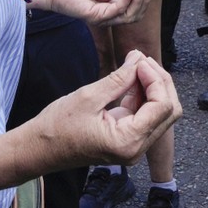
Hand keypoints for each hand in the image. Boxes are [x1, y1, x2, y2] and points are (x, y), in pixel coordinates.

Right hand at [29, 49, 181, 168]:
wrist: (38, 149)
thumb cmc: (57, 128)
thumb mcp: (88, 97)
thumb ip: (119, 78)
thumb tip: (138, 58)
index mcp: (129, 142)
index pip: (162, 107)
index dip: (156, 79)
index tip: (138, 61)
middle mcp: (136, 148)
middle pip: (169, 111)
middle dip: (160, 82)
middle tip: (141, 61)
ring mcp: (133, 146)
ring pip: (160, 113)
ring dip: (152, 88)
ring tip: (134, 67)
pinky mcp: (127, 140)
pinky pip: (146, 116)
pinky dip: (142, 96)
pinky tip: (129, 81)